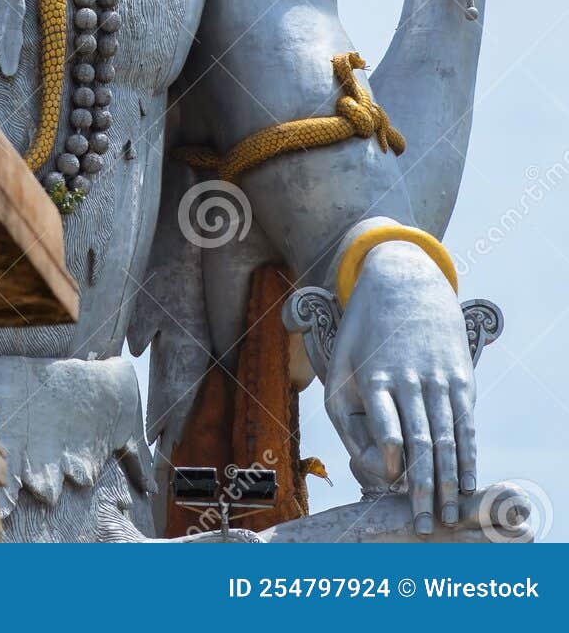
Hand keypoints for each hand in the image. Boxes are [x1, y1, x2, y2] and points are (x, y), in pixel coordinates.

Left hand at [325, 241, 476, 533]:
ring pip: (447, 439)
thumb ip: (348, 420)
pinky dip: (468, 458)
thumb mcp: (338, 369)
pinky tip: (466, 485)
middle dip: (422, 488)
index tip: (390, 480)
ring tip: (447, 516)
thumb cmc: (362, 337)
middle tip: (423, 525)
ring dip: (448, 482)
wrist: (403, 284)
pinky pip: (466, 425)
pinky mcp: (460, 378)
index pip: (388, 429)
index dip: (391, 460)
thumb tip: (374, 467)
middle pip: (422, 443)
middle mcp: (410, 380)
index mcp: (375, 378)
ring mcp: (439, 379)